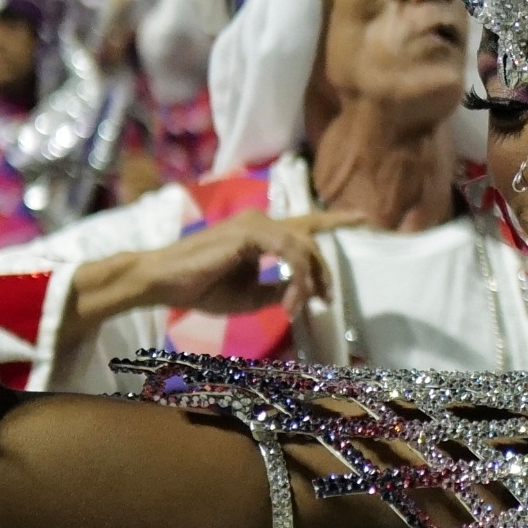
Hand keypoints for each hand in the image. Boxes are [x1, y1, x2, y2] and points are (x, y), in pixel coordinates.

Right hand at [70, 211, 352, 334]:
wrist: (163, 282)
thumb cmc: (200, 288)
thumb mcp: (250, 295)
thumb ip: (278, 288)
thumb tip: (304, 292)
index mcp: (262, 233)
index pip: (306, 224)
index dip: (335, 219)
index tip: (364, 219)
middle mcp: (262, 220)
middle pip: (311, 243)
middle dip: (323, 275)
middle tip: (325, 302)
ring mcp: (256, 223)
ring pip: (304, 250)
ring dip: (308, 283)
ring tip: (297, 309)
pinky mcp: (250, 233)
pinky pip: (291, 255)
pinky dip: (297, 281)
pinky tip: (290, 303)